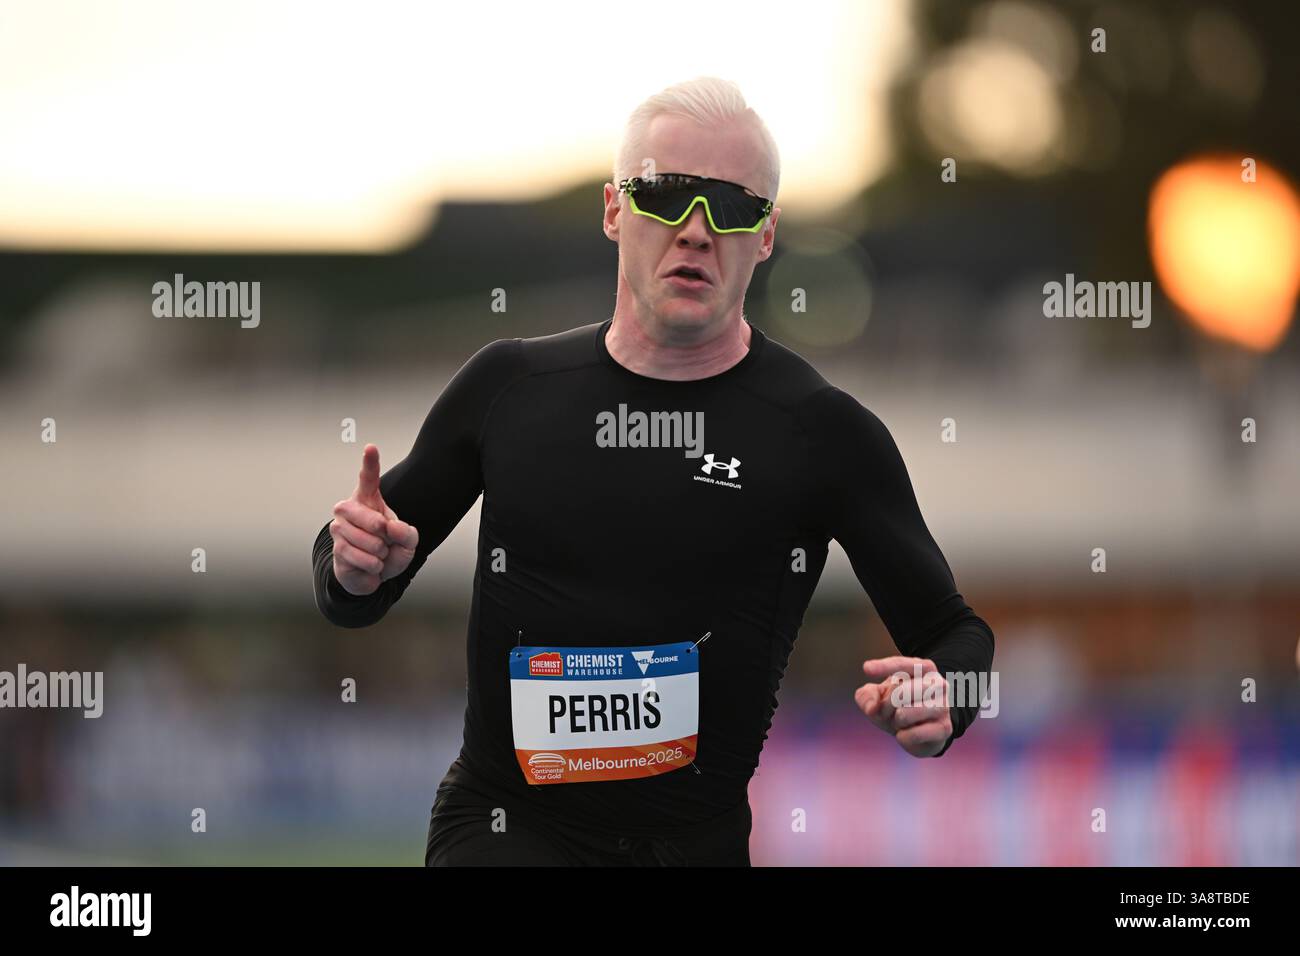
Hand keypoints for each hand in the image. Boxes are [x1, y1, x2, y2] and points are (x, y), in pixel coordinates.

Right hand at [329, 444, 419, 595]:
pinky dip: (373, 566)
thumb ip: (407, 533)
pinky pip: (363, 559)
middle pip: (374, 520)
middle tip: (385, 541)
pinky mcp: (336, 549)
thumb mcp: (407, 541)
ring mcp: (339, 528)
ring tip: (377, 554)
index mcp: (368, 499)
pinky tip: (370, 564)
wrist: (372, 574)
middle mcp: (349, 509)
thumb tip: (391, 527)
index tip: (371, 447)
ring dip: (381, 554)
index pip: (368, 478)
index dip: (370, 463)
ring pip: (370, 543)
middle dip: (386, 536)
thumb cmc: (389, 549)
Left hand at [854, 655, 951, 756]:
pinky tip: (906, 734)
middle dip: (886, 705)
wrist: (921, 733)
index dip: (884, 667)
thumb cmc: (897, 708)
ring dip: (895, 721)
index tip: (866, 669)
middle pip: (900, 692)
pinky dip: (902, 737)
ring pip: (905, 714)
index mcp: (923, 669)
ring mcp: (943, 705)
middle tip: (889, 712)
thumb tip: (872, 707)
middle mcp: (938, 684)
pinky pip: (913, 734)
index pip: (903, 665)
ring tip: (900, 722)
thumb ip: (867, 696)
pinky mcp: (945, 728)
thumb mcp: (878, 698)